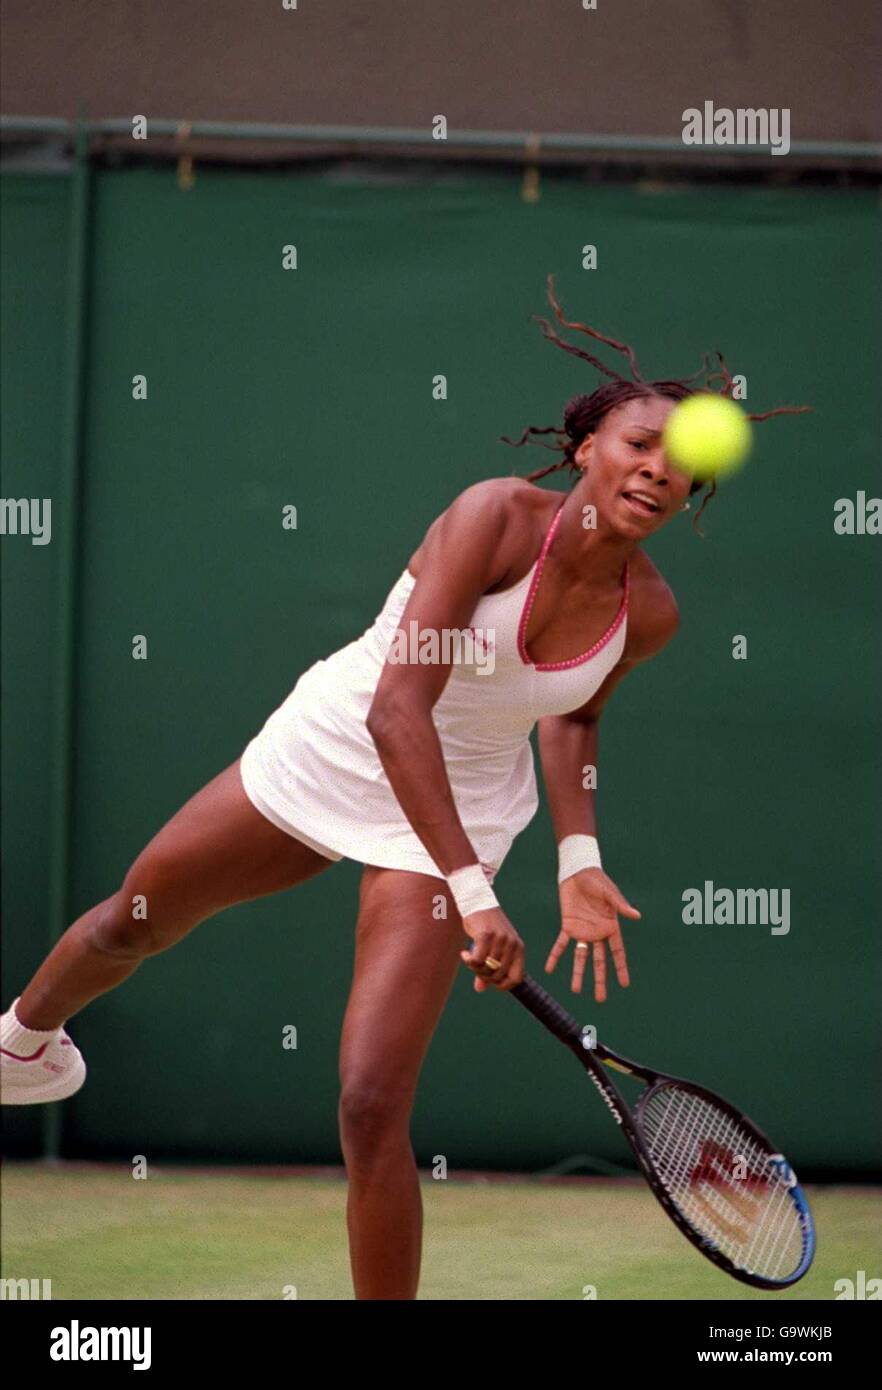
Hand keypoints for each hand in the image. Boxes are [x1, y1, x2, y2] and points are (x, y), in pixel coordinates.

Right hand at [460, 907, 524, 992]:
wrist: (478, 902)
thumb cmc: (487, 927)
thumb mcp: (493, 948)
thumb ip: (489, 968)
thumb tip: (480, 989)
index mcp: (519, 948)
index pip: (517, 978)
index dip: (503, 985)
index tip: (491, 982)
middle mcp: (512, 945)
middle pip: (498, 976)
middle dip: (484, 976)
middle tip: (475, 967)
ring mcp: (500, 940)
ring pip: (486, 968)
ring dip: (475, 968)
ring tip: (469, 959)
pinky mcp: (486, 936)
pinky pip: (477, 960)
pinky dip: (468, 961)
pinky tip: (463, 954)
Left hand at [546, 868, 639, 1000]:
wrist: (578, 872)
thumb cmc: (598, 881)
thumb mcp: (609, 893)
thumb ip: (620, 906)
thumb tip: (636, 915)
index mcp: (611, 927)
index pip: (617, 953)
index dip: (620, 968)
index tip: (624, 985)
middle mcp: (597, 934)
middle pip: (599, 962)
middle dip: (599, 980)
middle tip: (600, 999)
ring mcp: (582, 931)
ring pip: (580, 957)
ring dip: (578, 973)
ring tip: (575, 990)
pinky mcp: (567, 926)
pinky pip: (561, 944)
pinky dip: (555, 956)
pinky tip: (549, 969)